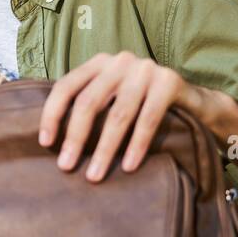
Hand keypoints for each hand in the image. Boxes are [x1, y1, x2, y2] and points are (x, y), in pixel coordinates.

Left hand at [37, 51, 218, 181]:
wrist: (193, 102)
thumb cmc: (142, 105)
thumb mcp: (111, 98)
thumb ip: (89, 107)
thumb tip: (50, 141)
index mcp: (99, 63)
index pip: (66, 87)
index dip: (52, 114)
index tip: (45, 143)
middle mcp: (120, 61)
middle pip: (89, 102)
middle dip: (75, 137)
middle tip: (66, 167)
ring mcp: (146, 69)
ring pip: (118, 114)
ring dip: (105, 149)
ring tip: (95, 175)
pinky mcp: (169, 82)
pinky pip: (148, 119)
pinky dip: (137, 145)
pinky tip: (128, 166)